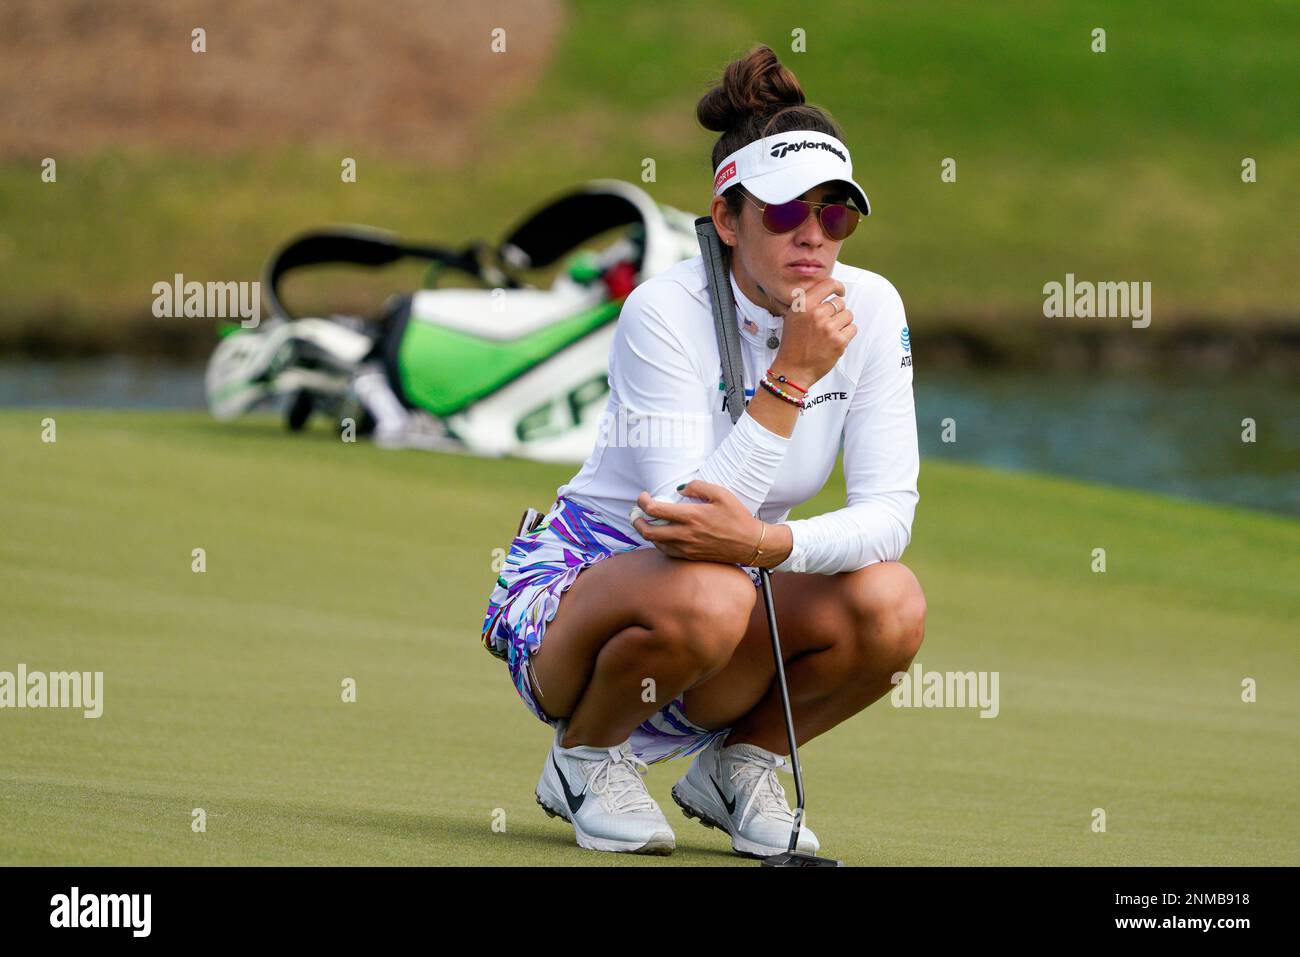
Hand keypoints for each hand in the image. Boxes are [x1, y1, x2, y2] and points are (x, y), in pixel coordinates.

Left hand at [630, 480, 764, 563]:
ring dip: (646, 532)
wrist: (750, 544)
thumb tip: (679, 489)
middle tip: (636, 512)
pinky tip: (662, 534)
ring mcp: (687, 548)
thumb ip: (698, 486)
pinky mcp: (690, 557)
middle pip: (647, 531)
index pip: (655, 510)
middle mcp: (686, 534)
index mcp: (692, 516)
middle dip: (636, 520)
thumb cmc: (738, 517)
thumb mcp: (721, 494)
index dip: (643, 502)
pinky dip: (658, 543)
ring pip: (655, 543)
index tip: (644, 496)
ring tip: (646, 522)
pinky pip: (666, 552)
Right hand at [771, 277, 855, 385]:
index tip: (840, 292)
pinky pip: (852, 329)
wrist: (792, 370)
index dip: (838, 287)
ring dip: (842, 323)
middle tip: (826, 325)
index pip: (829, 284)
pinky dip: (846, 334)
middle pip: (839, 303)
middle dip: (836, 313)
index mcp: (803, 305)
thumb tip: (829, 290)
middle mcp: (816, 313)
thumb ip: (808, 303)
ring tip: (830, 334)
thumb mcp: (793, 317)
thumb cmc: (793, 344)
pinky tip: (834, 341)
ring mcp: (828, 327)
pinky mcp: (838, 341)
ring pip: (848, 315)